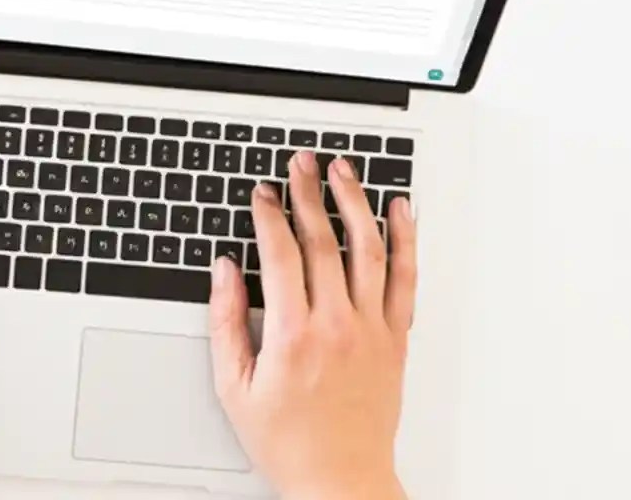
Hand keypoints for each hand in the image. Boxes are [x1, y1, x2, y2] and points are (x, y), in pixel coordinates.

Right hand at [209, 151, 417, 499]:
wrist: (340, 480)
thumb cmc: (288, 441)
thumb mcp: (233, 387)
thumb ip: (226, 322)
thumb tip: (224, 273)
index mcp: (292, 335)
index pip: (280, 254)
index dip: (270, 215)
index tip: (263, 193)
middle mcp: (337, 325)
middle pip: (323, 240)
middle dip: (308, 193)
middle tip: (301, 163)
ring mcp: (372, 330)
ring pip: (368, 249)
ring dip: (355, 202)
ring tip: (345, 171)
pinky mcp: (396, 340)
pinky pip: (406, 279)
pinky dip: (406, 240)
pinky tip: (401, 212)